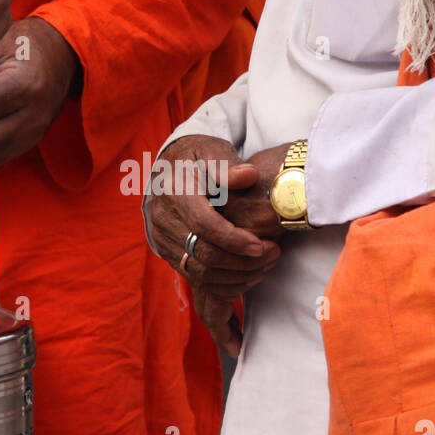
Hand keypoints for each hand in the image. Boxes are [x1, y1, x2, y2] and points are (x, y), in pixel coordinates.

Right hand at [143, 135, 280, 352]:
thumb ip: (228, 166)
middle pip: (202, 254)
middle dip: (240, 262)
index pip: (203, 224)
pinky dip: (223, 283)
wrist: (169, 167)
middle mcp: (163, 218)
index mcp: (175, 191)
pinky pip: (194, 279)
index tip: (261, 246)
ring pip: (199, 273)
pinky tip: (248, 275)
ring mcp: (162, 238)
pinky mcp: (166, 252)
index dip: (233, 239)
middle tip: (272, 255)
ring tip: (264, 266)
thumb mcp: (211, 150)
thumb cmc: (198, 157)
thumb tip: (247, 176)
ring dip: (235, 276)